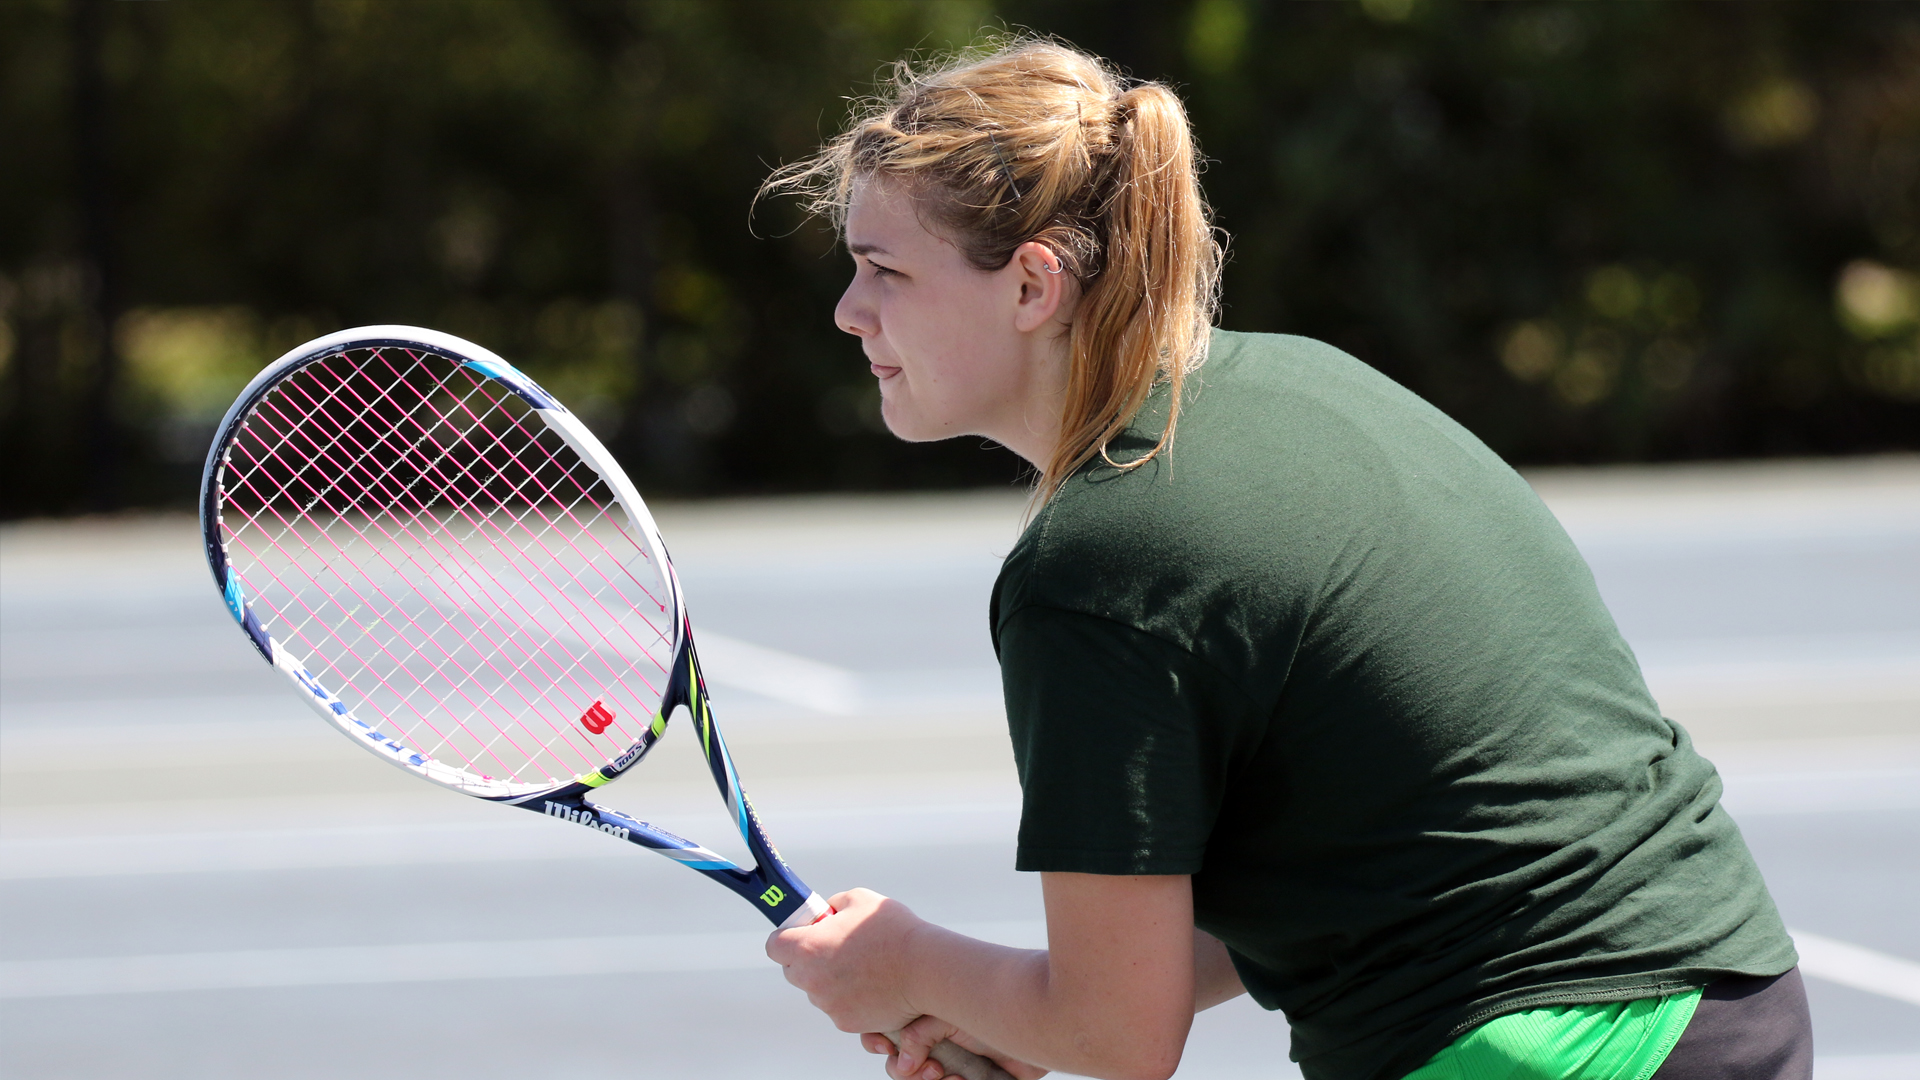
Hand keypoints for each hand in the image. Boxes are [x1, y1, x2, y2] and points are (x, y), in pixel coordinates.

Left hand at [766, 888, 925, 1034]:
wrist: (925, 969)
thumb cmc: (893, 931)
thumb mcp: (858, 899)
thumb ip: (832, 905)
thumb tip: (825, 914)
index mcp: (807, 948)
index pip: (774, 946)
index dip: (787, 937)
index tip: (803, 933)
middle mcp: (811, 981)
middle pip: (793, 971)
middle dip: (809, 960)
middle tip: (837, 947)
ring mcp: (828, 1005)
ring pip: (818, 991)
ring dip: (831, 979)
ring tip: (863, 966)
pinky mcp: (846, 1023)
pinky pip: (838, 1007)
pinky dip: (850, 998)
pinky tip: (873, 984)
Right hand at [862, 1018, 1049, 1079]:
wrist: (1032, 1023)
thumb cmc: (991, 1006)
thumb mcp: (945, 1013)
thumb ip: (916, 1034)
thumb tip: (902, 1064)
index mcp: (925, 1019)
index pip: (889, 1033)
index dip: (879, 1041)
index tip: (882, 1047)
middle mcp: (936, 1043)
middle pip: (900, 1066)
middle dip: (904, 1071)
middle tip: (927, 1068)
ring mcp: (953, 1065)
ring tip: (945, 1075)